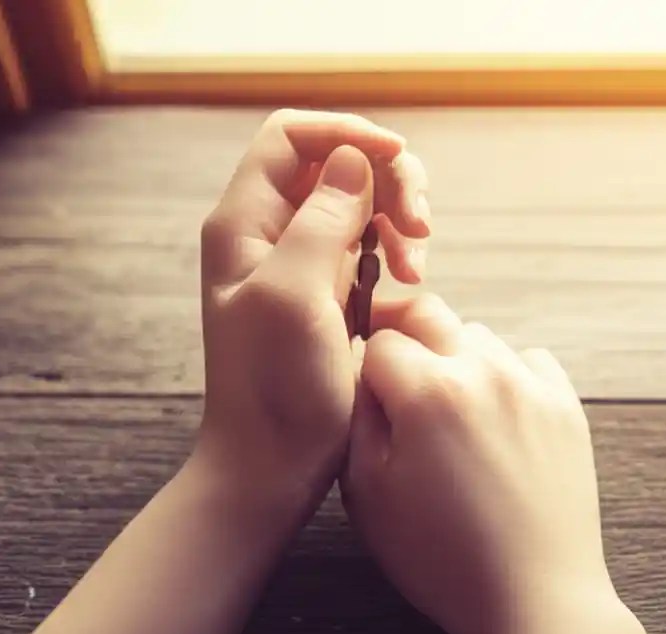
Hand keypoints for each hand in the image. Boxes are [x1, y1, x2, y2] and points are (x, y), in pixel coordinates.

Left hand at [197, 110, 430, 517]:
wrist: (273, 467)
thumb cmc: (274, 390)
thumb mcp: (293, 296)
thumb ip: (321, 220)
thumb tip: (353, 159)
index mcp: (244, 224)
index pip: (291, 136)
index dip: (346, 134)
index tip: (397, 157)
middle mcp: (270, 234)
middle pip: (336, 162)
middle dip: (387, 181)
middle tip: (421, 226)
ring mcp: (302, 263)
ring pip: (360, 201)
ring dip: (400, 219)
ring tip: (419, 266)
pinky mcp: (331, 293)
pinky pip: (371, 245)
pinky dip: (399, 252)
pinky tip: (410, 283)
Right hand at [343, 296, 665, 633]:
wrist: (535, 600)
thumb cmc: (443, 560)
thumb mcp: (368, 494)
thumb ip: (356, 419)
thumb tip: (361, 374)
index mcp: (430, 393)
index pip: (379, 340)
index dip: (361, 363)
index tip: (360, 390)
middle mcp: (486, 373)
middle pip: (430, 315)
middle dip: (402, 334)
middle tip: (390, 370)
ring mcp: (533, 386)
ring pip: (479, 335)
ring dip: (453, 354)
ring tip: (444, 406)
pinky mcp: (567, 406)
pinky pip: (527, 359)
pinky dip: (504, 372)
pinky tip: (491, 412)